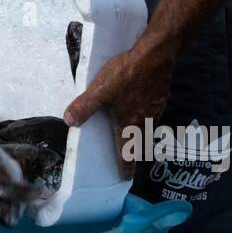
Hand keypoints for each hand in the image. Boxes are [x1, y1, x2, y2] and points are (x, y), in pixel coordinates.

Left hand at [63, 45, 173, 179]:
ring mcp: (156, 110)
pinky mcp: (162, 97)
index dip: (126, 167)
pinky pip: (155, 115)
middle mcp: (144, 122)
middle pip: (141, 145)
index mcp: (128, 125)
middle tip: (131, 159)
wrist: (156, 56)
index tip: (126, 176)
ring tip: (136, 137)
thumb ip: (84, 107)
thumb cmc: (127, 74)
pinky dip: (149, 120)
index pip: (127, 153)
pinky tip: (144, 109)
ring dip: (143, 137)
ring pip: (149, 130)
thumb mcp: (99, 90)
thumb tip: (69, 122)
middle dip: (136, 154)